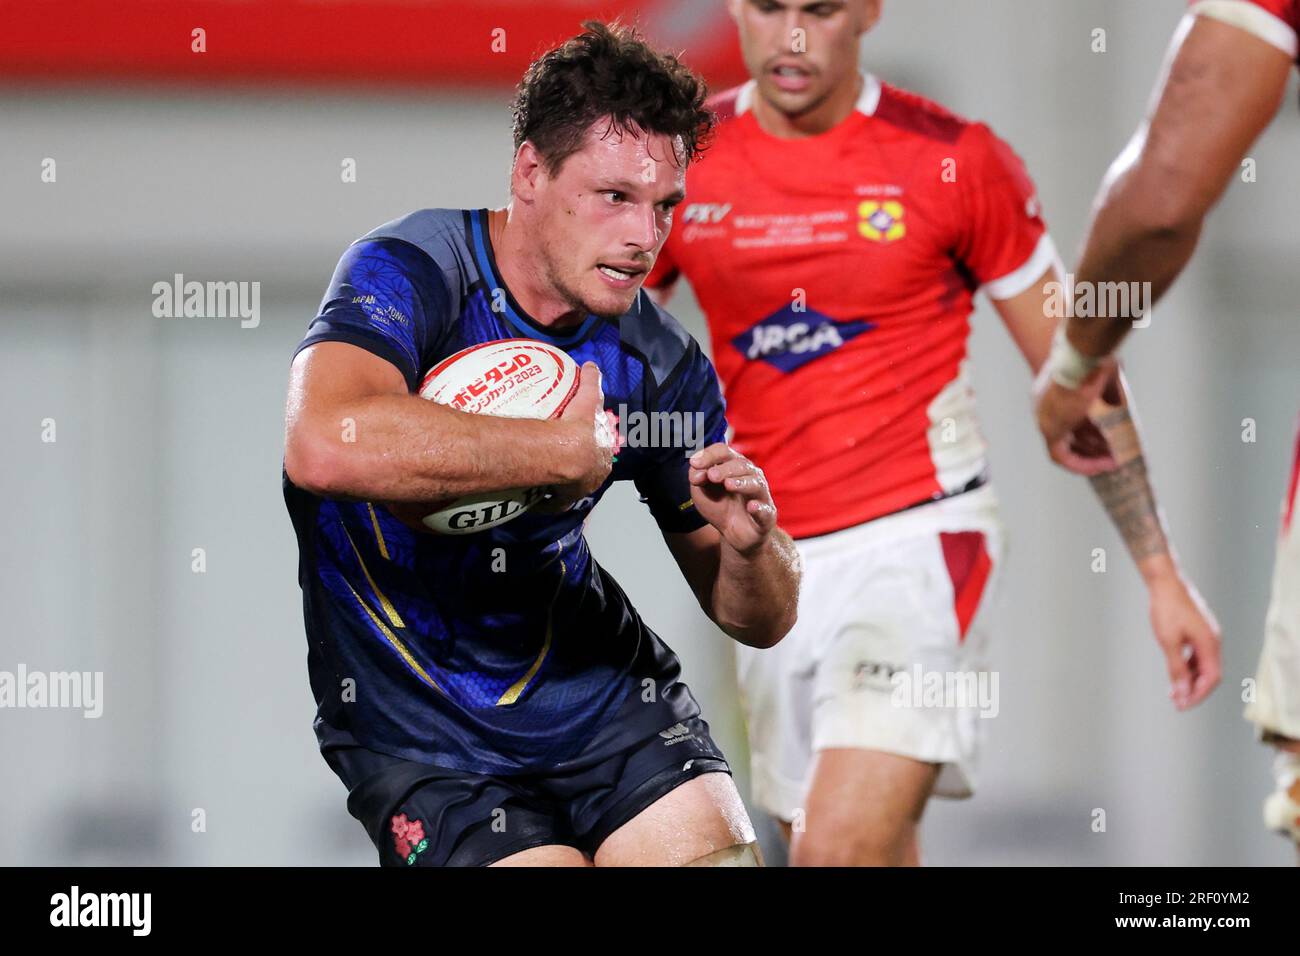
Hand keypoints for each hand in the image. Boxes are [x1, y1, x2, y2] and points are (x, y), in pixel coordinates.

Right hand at [540, 362, 614, 511]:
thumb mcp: (589, 400)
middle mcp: (596, 472)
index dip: (595, 445)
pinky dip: (547, 501)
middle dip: (582, 466)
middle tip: (564, 459)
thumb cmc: (581, 426)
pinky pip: (555, 502)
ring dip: (564, 483)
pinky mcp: (564, 499)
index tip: (584, 442)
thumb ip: (591, 381)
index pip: (601, 447)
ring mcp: (581, 488)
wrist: (569, 453)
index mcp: (604, 451)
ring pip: (574, 487)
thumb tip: (591, 364)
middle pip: (589, 469)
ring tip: (549, 477)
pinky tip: (538, 499)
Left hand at [687, 443, 776, 554]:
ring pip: (755, 483)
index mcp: (733, 466)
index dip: (709, 455)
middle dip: (724, 469)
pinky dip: (759, 508)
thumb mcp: (701, 491)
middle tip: (711, 476)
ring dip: (741, 483)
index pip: (723, 451)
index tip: (694, 464)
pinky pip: (765, 510)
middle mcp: (750, 475)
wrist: (734, 534)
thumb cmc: (720, 506)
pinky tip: (751, 506)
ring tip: (728, 485)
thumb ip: (696, 477)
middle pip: (740, 465)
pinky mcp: (767, 515)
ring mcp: (760, 495)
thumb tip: (695, 469)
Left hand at [1033, 359, 1121, 475]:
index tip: (1105, 439)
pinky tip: (1102, 465)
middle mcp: (1044, 408)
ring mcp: (1044, 419)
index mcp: (1052, 394)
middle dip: (1091, 447)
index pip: (1068, 419)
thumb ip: (1106, 391)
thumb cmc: (1094, 360)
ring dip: (1090, 458)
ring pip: (1065, 448)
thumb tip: (1114, 402)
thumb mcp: (1103, 377)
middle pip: (1067, 434)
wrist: (1082, 357)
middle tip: (1111, 454)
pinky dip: (1082, 463)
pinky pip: (1062, 456)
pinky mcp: (1049, 430)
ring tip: (1112, 462)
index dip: (1088, 431)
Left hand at [1146, 569, 1221, 709]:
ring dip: (1191, 680)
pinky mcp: (1199, 631)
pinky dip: (1189, 667)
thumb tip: (1182, 692)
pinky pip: (1198, 656)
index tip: (1182, 705)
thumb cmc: (1166, 610)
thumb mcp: (1169, 642)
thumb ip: (1176, 668)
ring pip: (1204, 665)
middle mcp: (1213, 641)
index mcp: (1210, 644)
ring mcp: (1207, 636)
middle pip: (1210, 674)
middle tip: (1177, 703)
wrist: (1166, 583)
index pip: (1211, 679)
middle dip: (1194, 691)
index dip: (1198, 695)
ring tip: (1173, 693)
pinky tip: (1176, 673)